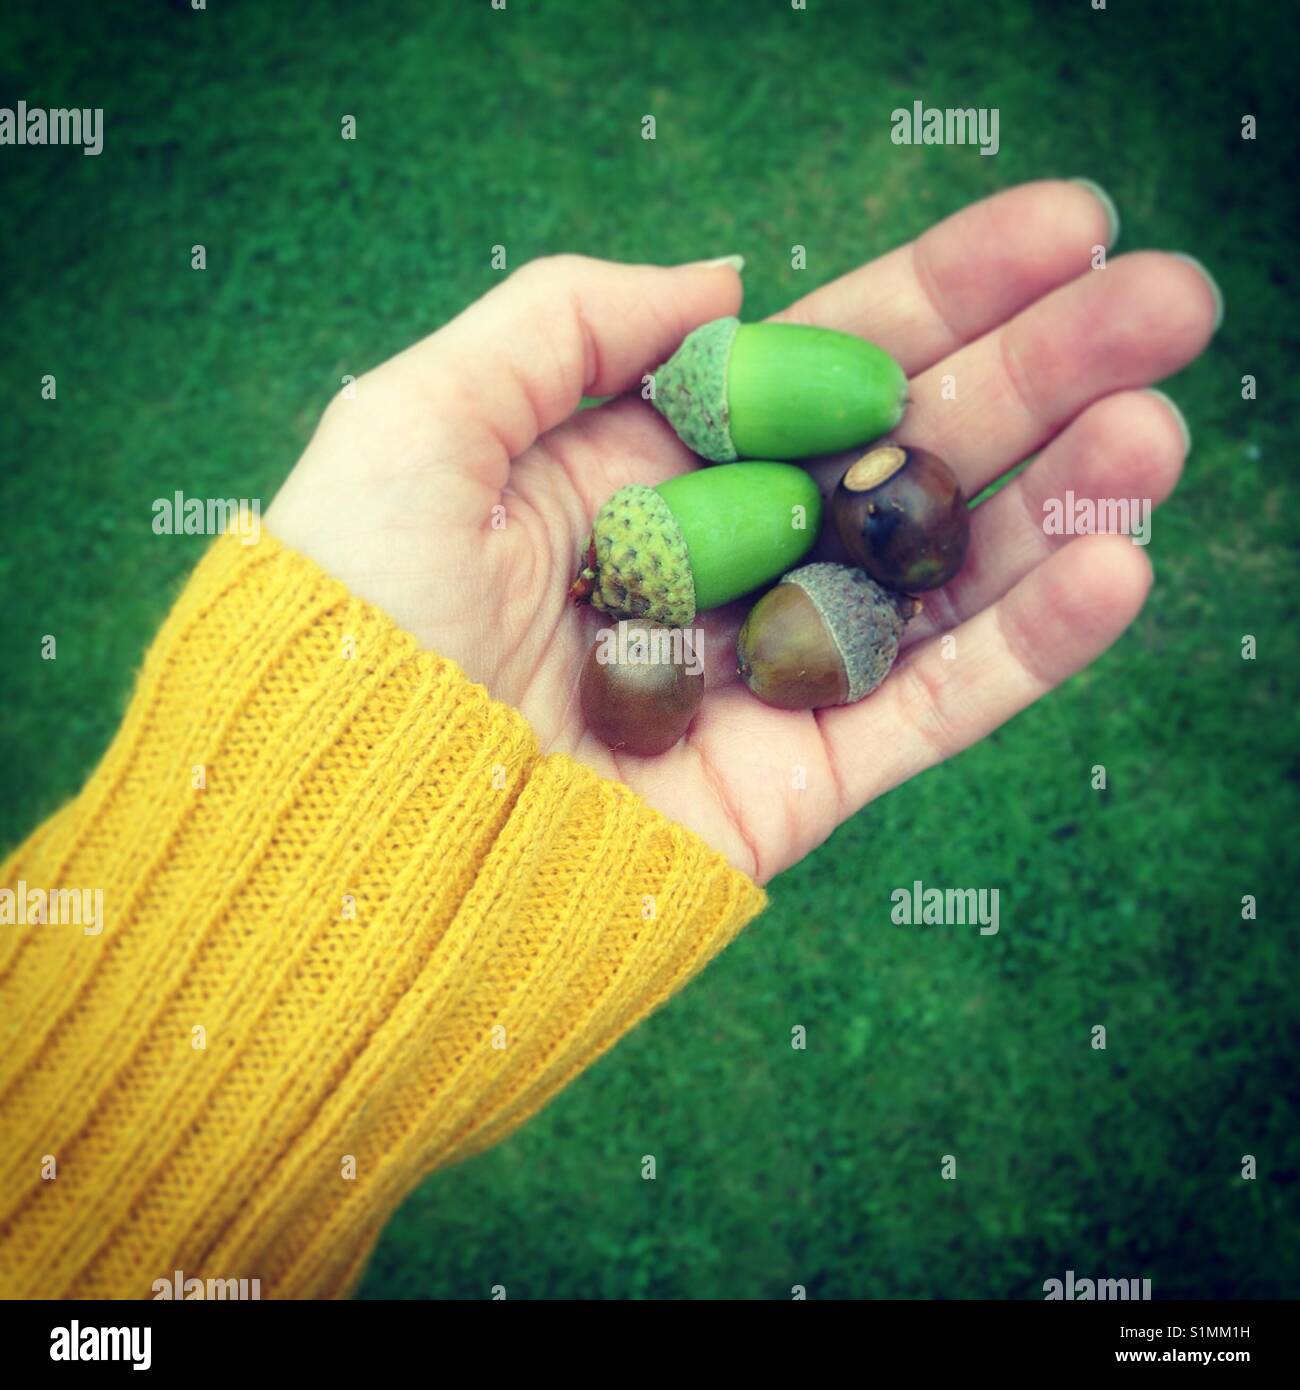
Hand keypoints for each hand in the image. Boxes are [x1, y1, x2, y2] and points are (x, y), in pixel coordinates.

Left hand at [266, 181, 1217, 883]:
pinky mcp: (792, 783)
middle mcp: (715, 563)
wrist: (337, 834)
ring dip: (1058, 501)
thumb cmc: (351, 620)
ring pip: (939, 577)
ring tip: (1159, 429)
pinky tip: (1113, 566)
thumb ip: (569, 322)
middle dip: (1036, 378)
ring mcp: (761, 673)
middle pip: (899, 454)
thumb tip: (734, 279)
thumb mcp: (420, 421)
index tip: (1060, 233)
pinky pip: (926, 705)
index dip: (940, 294)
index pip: (816, 363)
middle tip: (1167, 303)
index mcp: (638, 471)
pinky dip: (1024, 645)